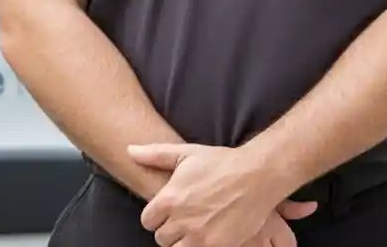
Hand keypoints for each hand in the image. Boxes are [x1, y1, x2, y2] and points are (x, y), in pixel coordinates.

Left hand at [128, 142, 315, 246]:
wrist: (257, 176)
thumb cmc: (222, 163)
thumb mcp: (187, 153)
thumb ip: (155, 155)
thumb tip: (130, 150)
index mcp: (169, 199)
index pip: (148, 221)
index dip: (158, 217)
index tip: (170, 211)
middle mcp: (180, 220)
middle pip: (161, 238)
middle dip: (172, 230)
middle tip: (187, 220)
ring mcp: (198, 236)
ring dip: (185, 241)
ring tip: (198, 228)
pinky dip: (202, 245)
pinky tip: (211, 234)